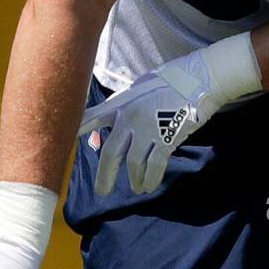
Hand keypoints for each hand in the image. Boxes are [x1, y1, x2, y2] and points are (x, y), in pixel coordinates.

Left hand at [79, 33, 260, 196]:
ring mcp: (148, 128)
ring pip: (134, 163)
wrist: (203, 77)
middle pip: (112, 152)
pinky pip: (155, 165)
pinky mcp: (167, 137)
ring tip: (138, 189)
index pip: (93, 118)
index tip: (66, 143)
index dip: (79, 132)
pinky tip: (150, 186)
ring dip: (135, 179)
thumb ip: (129, 104)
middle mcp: (130, 117)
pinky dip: (151, 178)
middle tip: (102, 191)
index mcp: (123, 103)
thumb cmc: (175, 79)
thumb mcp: (144, 86)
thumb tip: (118, 122)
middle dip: (106, 175)